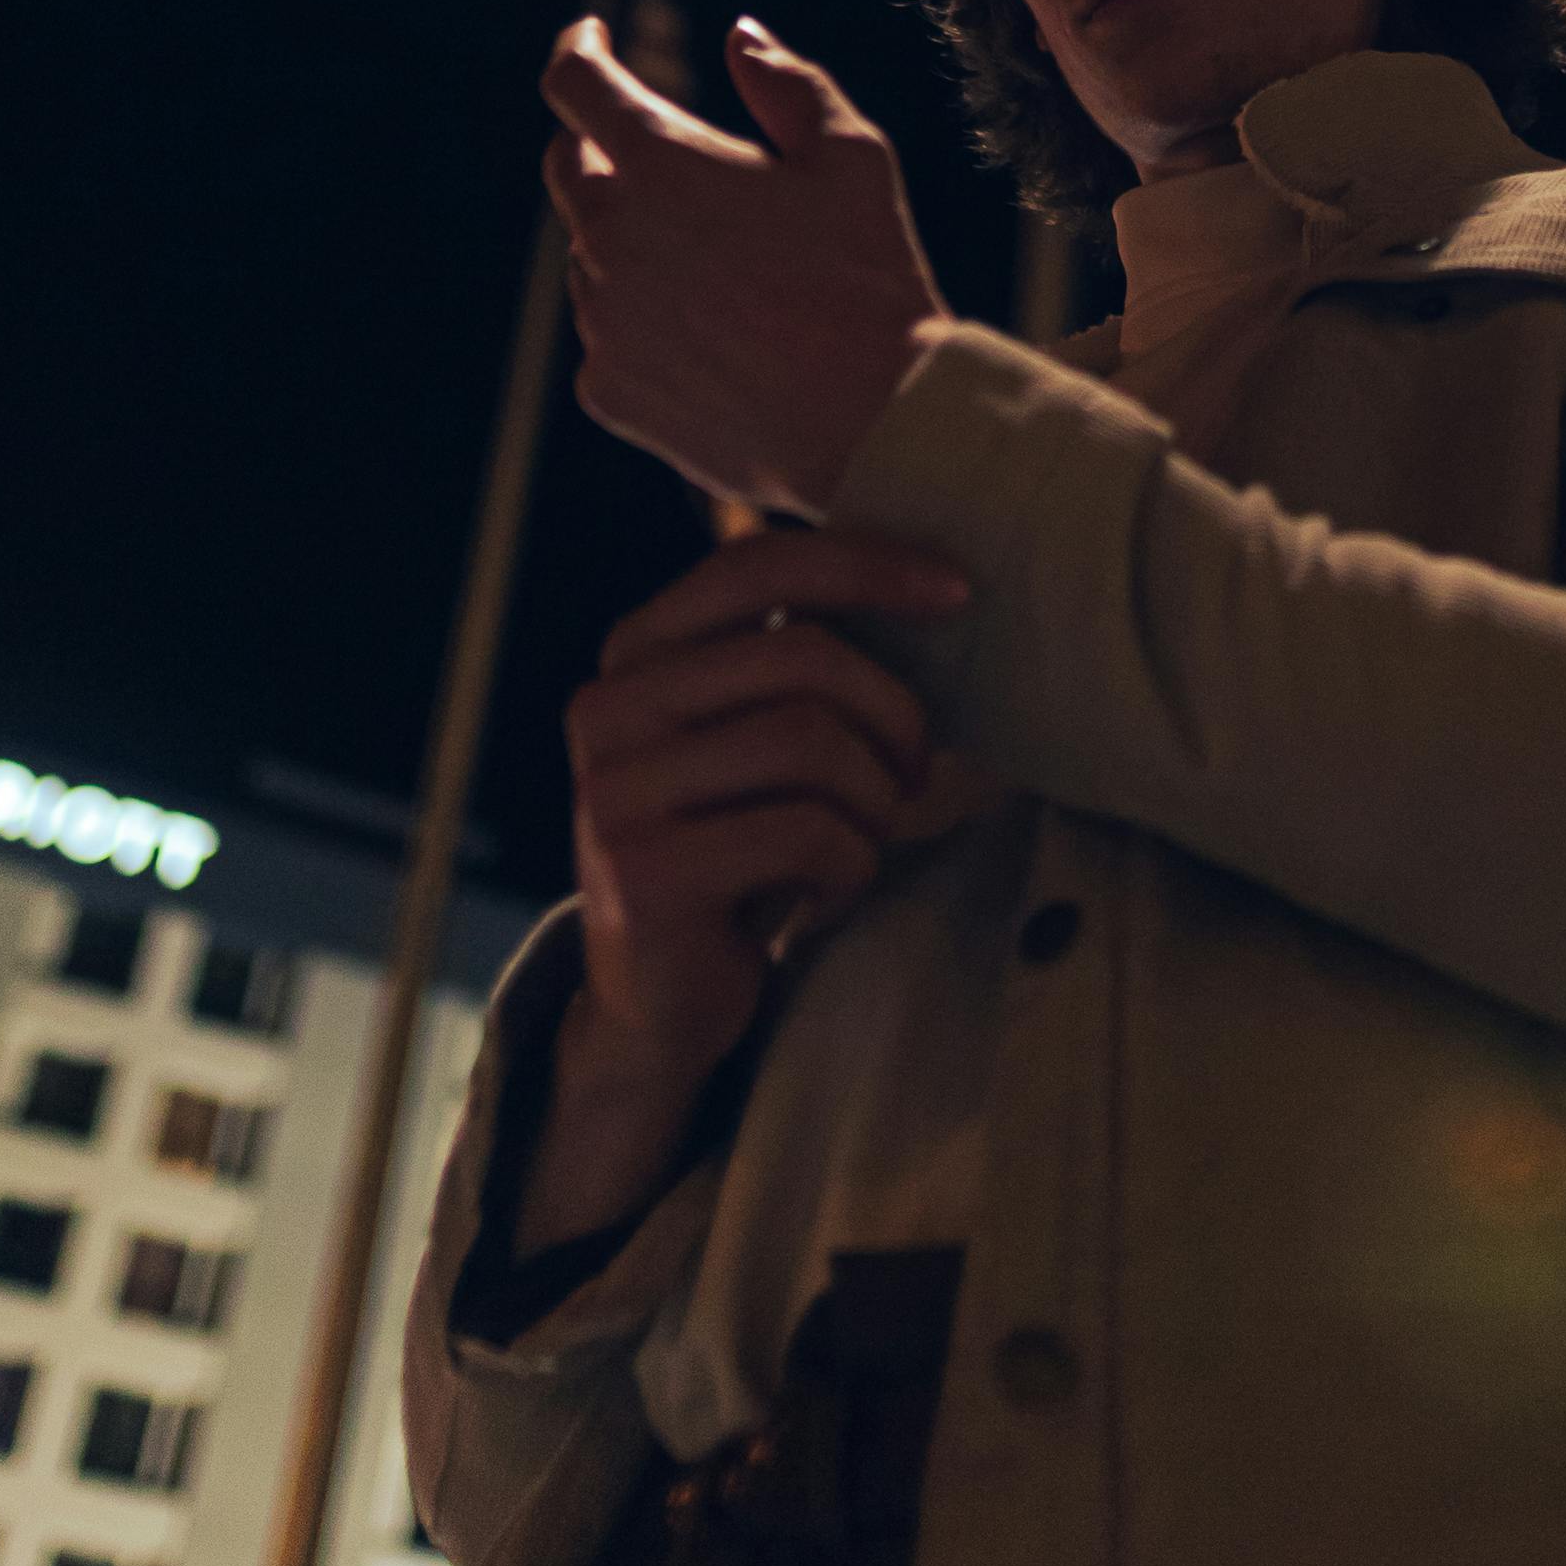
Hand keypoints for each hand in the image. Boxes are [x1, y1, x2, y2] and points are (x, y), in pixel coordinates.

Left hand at [542, 16, 939, 513]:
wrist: (872, 425)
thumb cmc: (868, 279)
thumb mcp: (852, 155)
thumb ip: (787, 83)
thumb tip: (740, 37)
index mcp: (662, 162)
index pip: (577, 81)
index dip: (579, 47)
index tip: (592, 38)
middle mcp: (610, 235)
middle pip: (569, 167)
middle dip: (603, 147)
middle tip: (669, 161)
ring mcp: (601, 318)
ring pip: (590, 256)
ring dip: (631, 242)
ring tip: (722, 273)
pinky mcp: (605, 386)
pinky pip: (606, 335)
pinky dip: (643, 322)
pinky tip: (714, 340)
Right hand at [555, 525, 979, 1108]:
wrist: (657, 1003)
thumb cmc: (736, 847)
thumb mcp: (752, 737)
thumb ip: (795, 661)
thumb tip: (932, 584)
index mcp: (635, 653)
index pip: (756, 562)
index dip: (867, 565)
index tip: (957, 592)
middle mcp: (608, 708)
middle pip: (804, 657)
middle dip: (894, 716)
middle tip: (918, 775)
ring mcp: (615, 792)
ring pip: (813, 744)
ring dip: (876, 801)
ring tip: (865, 838)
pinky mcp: (644, 874)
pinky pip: (807, 835)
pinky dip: (851, 867)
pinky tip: (828, 895)